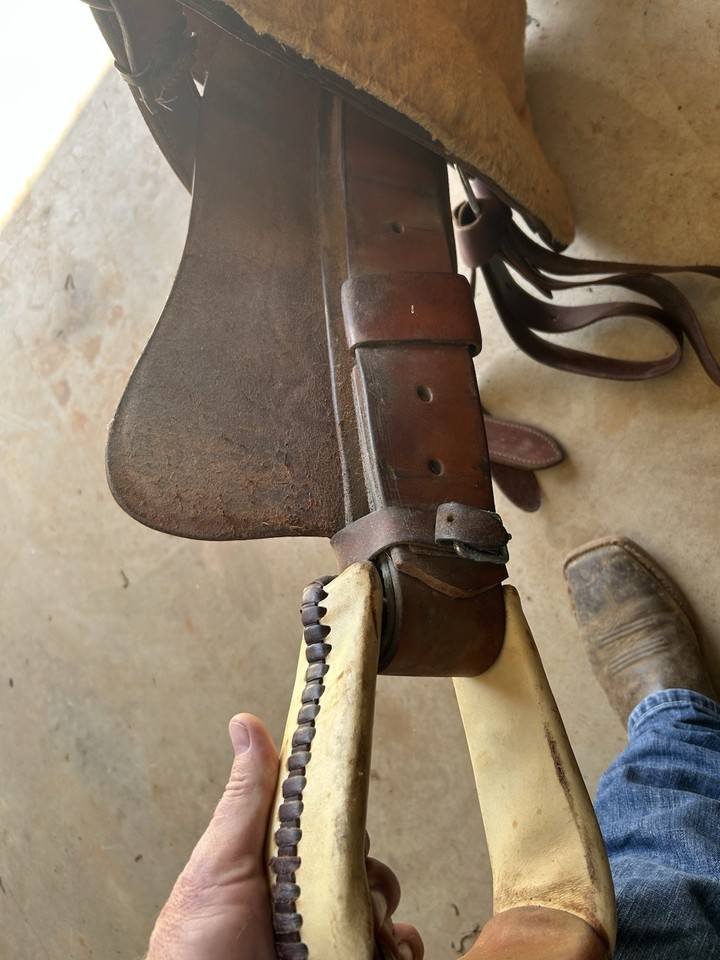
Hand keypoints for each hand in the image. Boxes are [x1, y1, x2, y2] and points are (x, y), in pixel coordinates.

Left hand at [146, 713, 422, 959]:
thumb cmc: (195, 954)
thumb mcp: (219, 866)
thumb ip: (244, 799)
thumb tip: (247, 723)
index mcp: (272, 864)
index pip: (323, 823)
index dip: (343, 817)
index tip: (353, 817)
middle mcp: (300, 899)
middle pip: (360, 866)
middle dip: (371, 872)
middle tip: (357, 885)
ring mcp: (322, 935)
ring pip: (378, 908)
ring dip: (384, 910)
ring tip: (370, 925)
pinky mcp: (342, 958)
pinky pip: (387, 950)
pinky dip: (400, 945)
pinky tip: (393, 946)